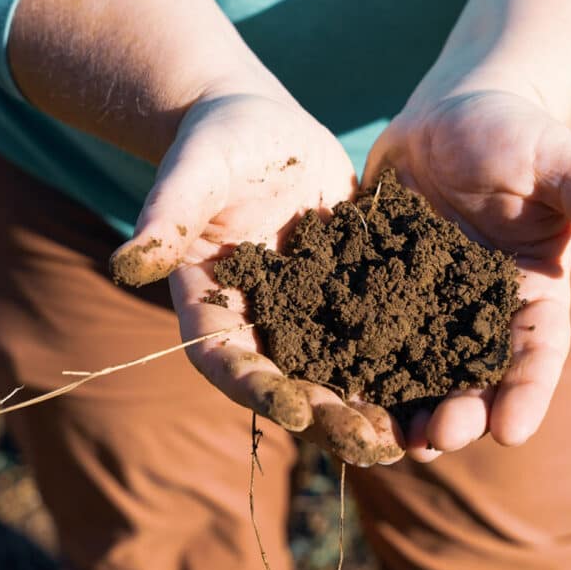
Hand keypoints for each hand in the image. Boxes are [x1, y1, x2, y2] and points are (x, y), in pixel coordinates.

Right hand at [110, 92, 403, 466]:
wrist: (259, 124)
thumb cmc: (213, 143)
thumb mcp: (191, 174)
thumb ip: (165, 219)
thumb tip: (126, 265)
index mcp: (209, 305)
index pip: (226, 361)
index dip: (258, 389)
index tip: (295, 410)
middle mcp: (257, 323)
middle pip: (287, 383)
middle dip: (327, 417)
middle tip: (369, 445)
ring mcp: (304, 314)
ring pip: (335, 372)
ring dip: (369, 407)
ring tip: (410, 438)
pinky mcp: (347, 295)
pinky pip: (377, 335)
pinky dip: (404, 363)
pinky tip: (444, 383)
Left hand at [363, 89, 570, 460]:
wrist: (450, 112)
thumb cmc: (518, 132)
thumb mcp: (563, 164)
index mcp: (533, 293)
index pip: (535, 355)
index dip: (526, 393)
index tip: (510, 432)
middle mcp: (478, 311)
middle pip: (472, 374)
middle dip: (458, 411)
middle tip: (437, 441)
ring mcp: (424, 303)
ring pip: (416, 364)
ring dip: (403, 403)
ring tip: (385, 438)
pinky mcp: (375, 286)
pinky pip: (361, 328)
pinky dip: (349, 358)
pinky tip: (330, 384)